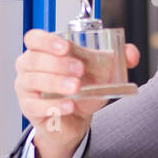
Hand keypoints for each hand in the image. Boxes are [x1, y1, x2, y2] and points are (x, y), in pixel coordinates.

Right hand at [15, 29, 139, 157]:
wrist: (74, 119)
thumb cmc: (80, 90)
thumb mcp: (99, 72)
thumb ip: (117, 59)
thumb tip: (131, 53)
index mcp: (43, 51)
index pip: (34, 38)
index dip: (47, 40)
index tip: (66, 46)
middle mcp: (30, 67)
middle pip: (34, 59)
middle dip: (58, 63)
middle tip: (80, 69)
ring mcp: (26, 88)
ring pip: (33, 81)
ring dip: (56, 83)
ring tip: (76, 87)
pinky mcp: (29, 108)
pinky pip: (36, 105)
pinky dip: (54, 105)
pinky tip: (70, 106)